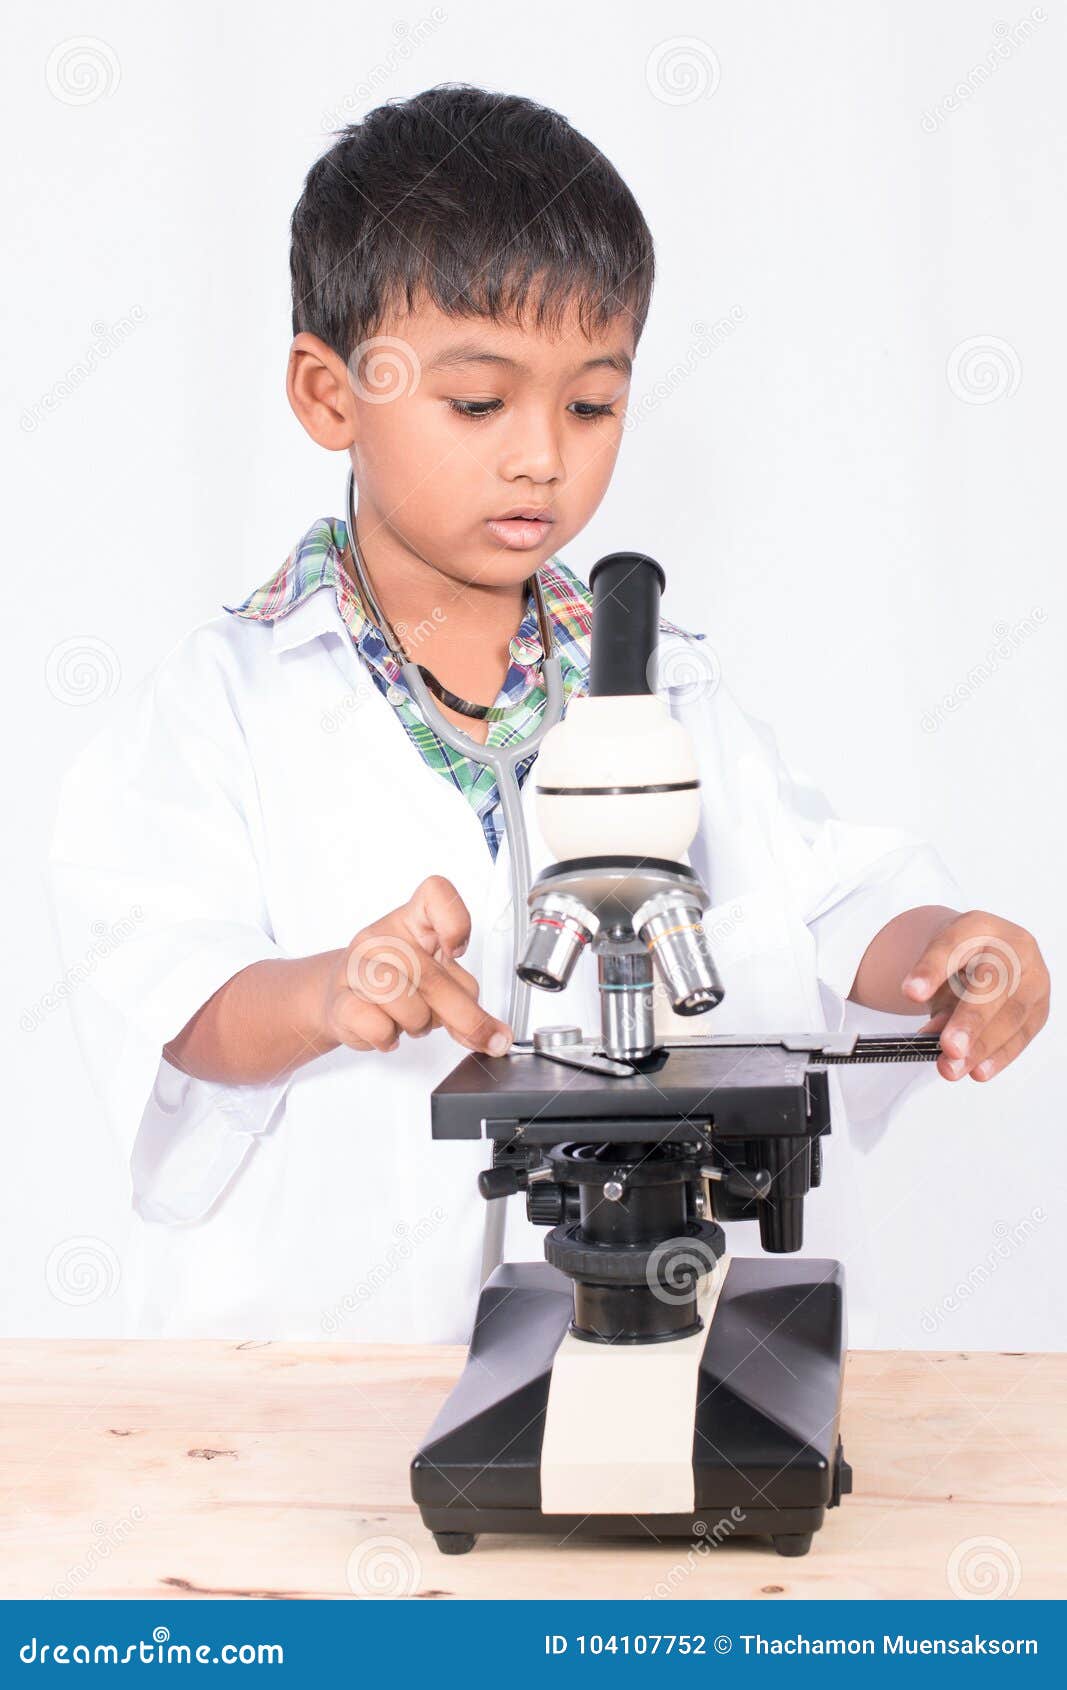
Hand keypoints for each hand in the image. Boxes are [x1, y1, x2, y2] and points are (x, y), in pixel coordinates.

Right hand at [320, 875, 513, 1057]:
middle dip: (464, 1016)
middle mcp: (383, 938)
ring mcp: (357, 968)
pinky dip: (390, 1037)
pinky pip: (377, 1026)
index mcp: (413, 921)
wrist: (342, 997)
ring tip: (413, 1021)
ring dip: (420, 1024)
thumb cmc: (395, 981)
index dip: (455, 921)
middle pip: (433, 975)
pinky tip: (387, 1031)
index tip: (457, 950)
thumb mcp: (438, 980)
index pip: (435, 893)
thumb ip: (467, 1001)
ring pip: (404, 1002)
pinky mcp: (340, 1003)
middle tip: (482, 1036)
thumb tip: (495, 1037)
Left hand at [901, 909, 1049, 1082]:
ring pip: (1013, 1013)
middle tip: (949, 1047)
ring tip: (954, 1067)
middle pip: (994, 982)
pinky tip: (980, 1070)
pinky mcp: (1040, 1006)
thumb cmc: (958, 961)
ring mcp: (1034, 975)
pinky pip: (1023, 1034)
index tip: (910, 993)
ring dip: (983, 1046)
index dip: (931, 970)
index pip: (953, 945)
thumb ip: (930, 995)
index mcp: (978, 926)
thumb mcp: (936, 969)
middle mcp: (1014, 946)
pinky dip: (1000, 1056)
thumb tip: (930, 1036)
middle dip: (970, 1019)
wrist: (984, 955)